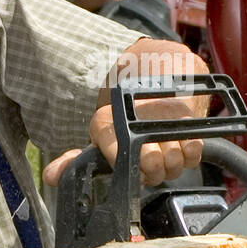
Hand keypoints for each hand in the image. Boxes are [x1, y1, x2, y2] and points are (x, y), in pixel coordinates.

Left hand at [44, 96, 202, 187]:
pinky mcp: (191, 112)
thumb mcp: (101, 134)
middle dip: (153, 174)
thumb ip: (76, 160)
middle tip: (151, 167)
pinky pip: (195, 149)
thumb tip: (52, 177)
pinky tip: (180, 145)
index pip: (117, 153)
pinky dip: (190, 154)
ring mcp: (165, 115)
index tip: (131, 170)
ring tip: (166, 155)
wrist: (159, 70)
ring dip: (172, 165)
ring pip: (175, 161)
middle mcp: (136, 117)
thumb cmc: (127, 113)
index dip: (127, 167)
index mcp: (107, 122)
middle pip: (151, 165)